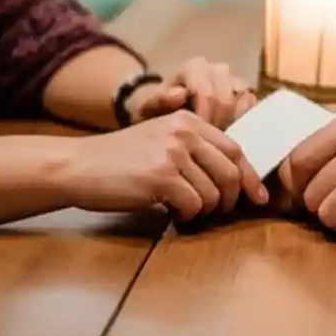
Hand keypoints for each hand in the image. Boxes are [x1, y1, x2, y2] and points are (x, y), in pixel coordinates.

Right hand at [60, 110, 268, 219]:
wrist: (78, 166)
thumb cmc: (120, 160)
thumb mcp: (160, 140)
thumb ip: (194, 150)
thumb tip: (233, 179)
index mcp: (189, 120)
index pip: (235, 149)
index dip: (249, 176)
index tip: (257, 197)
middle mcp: (184, 132)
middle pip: (230, 172)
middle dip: (230, 199)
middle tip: (218, 212)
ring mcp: (173, 153)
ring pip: (213, 193)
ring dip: (204, 210)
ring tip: (186, 210)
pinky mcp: (161, 176)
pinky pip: (193, 204)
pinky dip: (187, 215)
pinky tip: (172, 212)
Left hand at [129, 57, 257, 129]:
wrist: (163, 114)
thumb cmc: (154, 112)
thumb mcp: (147, 108)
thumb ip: (158, 100)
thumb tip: (178, 94)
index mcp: (195, 67)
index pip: (207, 93)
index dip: (203, 119)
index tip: (194, 139)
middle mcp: (217, 70)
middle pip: (226, 99)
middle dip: (216, 125)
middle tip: (206, 145)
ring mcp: (234, 80)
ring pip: (242, 102)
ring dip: (230, 124)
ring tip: (214, 140)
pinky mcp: (246, 94)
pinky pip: (252, 108)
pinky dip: (241, 123)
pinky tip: (225, 135)